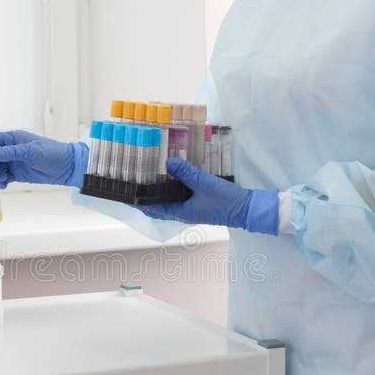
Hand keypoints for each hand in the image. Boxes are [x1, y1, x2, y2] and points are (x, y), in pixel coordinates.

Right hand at [0, 131, 88, 187]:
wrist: (67, 167)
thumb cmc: (52, 154)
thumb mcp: (30, 152)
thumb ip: (9, 153)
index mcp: (12, 138)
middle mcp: (11, 149)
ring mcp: (14, 161)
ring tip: (2, 182)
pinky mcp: (17, 173)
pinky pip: (4, 177)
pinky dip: (1, 181)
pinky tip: (4, 185)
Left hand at [138, 158, 278, 234]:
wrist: (248, 209)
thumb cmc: (226, 200)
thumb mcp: (204, 183)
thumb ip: (186, 172)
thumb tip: (168, 161)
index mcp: (180, 212)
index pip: (152, 208)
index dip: (138, 200)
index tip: (126, 191)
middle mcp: (182, 212)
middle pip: (157, 205)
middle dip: (145, 195)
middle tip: (134, 180)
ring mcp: (190, 208)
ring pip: (168, 200)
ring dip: (158, 190)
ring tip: (148, 175)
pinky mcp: (198, 202)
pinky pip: (179, 195)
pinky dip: (171, 187)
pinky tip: (171, 174)